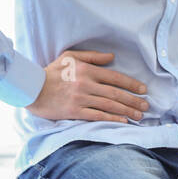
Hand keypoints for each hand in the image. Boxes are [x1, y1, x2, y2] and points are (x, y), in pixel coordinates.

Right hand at [27, 50, 148, 122]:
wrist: (31, 88)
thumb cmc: (51, 72)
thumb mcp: (70, 56)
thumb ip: (92, 56)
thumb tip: (112, 57)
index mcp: (87, 70)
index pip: (115, 77)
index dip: (131, 84)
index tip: (143, 90)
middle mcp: (86, 84)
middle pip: (115, 93)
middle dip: (133, 100)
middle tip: (146, 106)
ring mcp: (81, 98)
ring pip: (109, 105)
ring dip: (126, 111)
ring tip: (139, 115)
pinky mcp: (74, 111)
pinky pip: (97, 115)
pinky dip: (111, 119)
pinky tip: (123, 121)